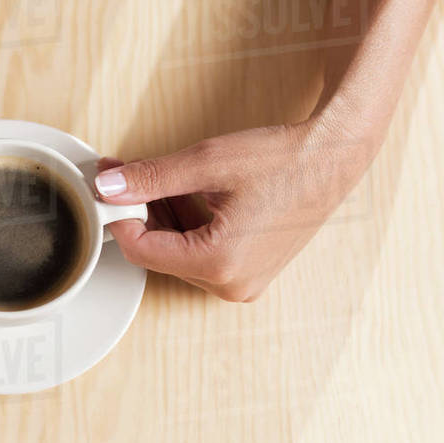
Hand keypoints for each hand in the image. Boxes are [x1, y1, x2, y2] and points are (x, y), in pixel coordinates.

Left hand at [94, 118, 367, 301]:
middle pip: (160, 254)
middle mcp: (231, 284)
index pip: (142, 249)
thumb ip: (151, 178)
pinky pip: (202, 255)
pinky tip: (182, 194)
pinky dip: (186, 226)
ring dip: (161, 218)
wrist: (335, 157)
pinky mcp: (251, 272)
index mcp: (219, 263)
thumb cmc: (282, 159)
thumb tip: (108, 187)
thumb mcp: (207, 163)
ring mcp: (244, 283)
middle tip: (123, 176)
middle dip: (139, 214)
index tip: (108, 188)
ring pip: (179, 254)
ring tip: (151, 179)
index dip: (119, 216)